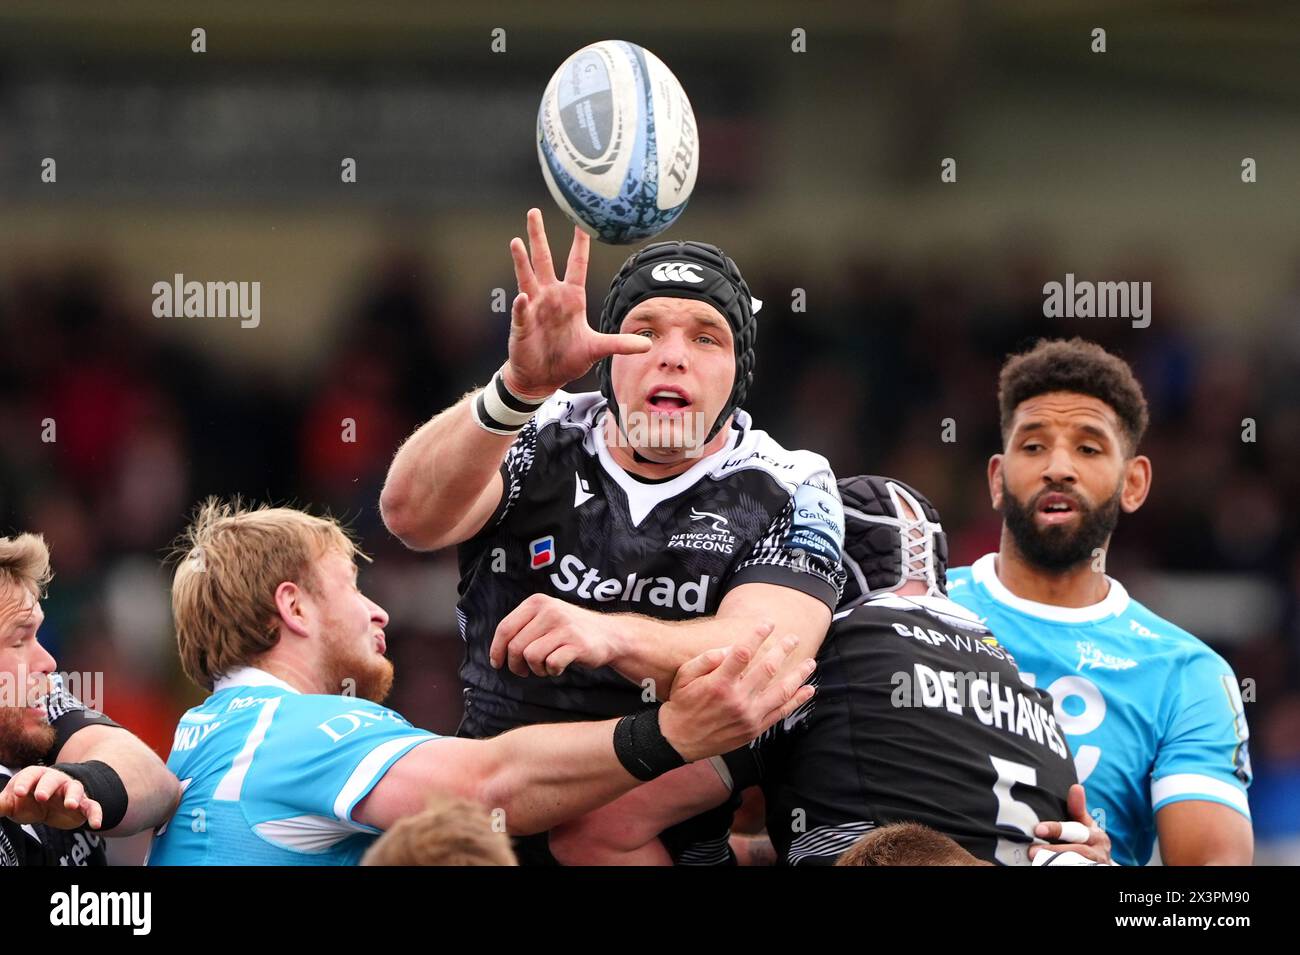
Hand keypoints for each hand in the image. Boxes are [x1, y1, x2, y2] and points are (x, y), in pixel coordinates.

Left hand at [0, 765, 103, 830]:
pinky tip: (96, 824)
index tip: (18, 793)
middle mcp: (56, 781)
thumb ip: (1, 803)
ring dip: (73, 796)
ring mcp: (70, 793)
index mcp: (36, 776)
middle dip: (47, 787)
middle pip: (53, 779)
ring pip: (75, 789)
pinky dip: (96, 813)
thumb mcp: (13, 801)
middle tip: (40, 796)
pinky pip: (92, 806)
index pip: (31, 775)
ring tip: (70, 804)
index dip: (25, 782)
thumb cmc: (28, 800)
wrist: (50, 805)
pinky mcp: (82, 806)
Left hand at [491, 593, 625, 676]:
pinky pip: (551, 664)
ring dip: (536, 669)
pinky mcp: (577, 643)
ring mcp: (564, 626)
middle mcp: (550, 610)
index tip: (497, 663)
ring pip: (531, 656)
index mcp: (537, 602)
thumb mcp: (546, 617)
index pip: (505, 628)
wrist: (610, 634)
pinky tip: (559, 667)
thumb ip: (523, 627)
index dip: (496, 649)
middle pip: (516, 646)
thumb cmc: (571, 630)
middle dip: (516, 664)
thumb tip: (496, 652)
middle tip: (524, 671)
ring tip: (545, 667)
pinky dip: (552, 671)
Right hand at [503, 208, 649, 397]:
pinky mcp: (522, 326)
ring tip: (517, 241)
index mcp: (571, 298)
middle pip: (544, 260)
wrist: (542, 377)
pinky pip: (521, 312)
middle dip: (539, 236)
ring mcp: (533, 309)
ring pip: (526, 277)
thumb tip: (647, 345)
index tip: (582, 221)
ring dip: (522, 260)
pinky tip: (521, 297)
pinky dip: (521, 305)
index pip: (577, 264)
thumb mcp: (597, 349)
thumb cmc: (567, 359)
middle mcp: (550, 297)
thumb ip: (619, 343)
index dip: (580, 243)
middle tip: (534, 211)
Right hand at [658, 627, 815, 761]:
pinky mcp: (754, 729)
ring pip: (781, 691)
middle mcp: (737, 699)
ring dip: (798, 675)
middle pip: (768, 668)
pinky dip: (797, 701)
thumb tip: (731, 648)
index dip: (757, 635)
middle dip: (783, 649)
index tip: (768, 623)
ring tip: (810, 663)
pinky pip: (781, 713)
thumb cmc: (682, 703)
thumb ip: (707, 658)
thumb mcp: (685, 675)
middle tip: (793, 638)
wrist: (679, 739)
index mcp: (719, 683)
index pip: (743, 652)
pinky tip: (808, 690)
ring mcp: (748, 716)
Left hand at [1029, 783, 1112, 864]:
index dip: (1057, 830)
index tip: (1038, 829)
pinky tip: (1044, 866)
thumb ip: (1077, 808)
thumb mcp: (1084, 824)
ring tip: (1036, 860)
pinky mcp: (1091, 871)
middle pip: (1076, 851)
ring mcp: (1095, 866)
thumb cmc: (1086, 839)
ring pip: (1076, 864)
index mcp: (1097, 836)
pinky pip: (1075, 869)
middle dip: (1053, 851)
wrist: (1100, 863)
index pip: (1075, 831)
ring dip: (1055, 862)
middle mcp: (1099, 853)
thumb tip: (1076, 787)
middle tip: (1031, 851)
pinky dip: (1060, 868)